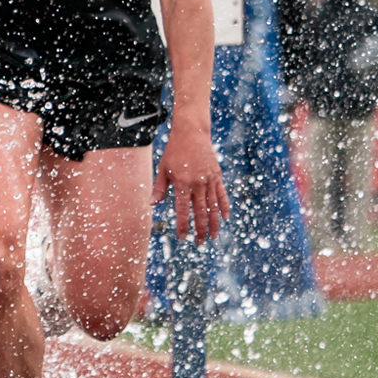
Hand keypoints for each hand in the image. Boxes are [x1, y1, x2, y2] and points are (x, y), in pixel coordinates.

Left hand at [152, 119, 227, 242]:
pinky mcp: (217, 176)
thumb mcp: (163, 169)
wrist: (191, 134)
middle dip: (200, 229)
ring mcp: (209, 180)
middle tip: (200, 243)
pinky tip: (225, 219)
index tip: (183, 237)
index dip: (183, 225)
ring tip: (213, 236)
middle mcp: (197, 184)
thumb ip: (159, 188)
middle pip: (200, 212)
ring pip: (213, 206)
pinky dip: (224, 207)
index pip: (183, 210)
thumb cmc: (174, 151)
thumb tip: (152, 204)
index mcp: (182, 183)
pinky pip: (222, 195)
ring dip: (213, 223)